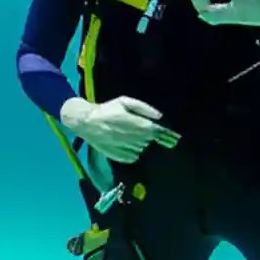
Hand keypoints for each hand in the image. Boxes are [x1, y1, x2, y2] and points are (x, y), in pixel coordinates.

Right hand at [61, 96, 179, 162]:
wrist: (86, 122)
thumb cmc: (106, 109)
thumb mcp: (124, 102)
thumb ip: (143, 108)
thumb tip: (159, 116)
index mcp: (134, 123)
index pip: (155, 131)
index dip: (164, 134)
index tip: (172, 136)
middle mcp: (131, 138)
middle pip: (149, 141)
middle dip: (149, 136)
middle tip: (141, 130)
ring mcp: (125, 148)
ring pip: (142, 149)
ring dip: (141, 144)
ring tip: (132, 136)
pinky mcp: (118, 156)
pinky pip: (133, 157)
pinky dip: (133, 152)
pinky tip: (126, 144)